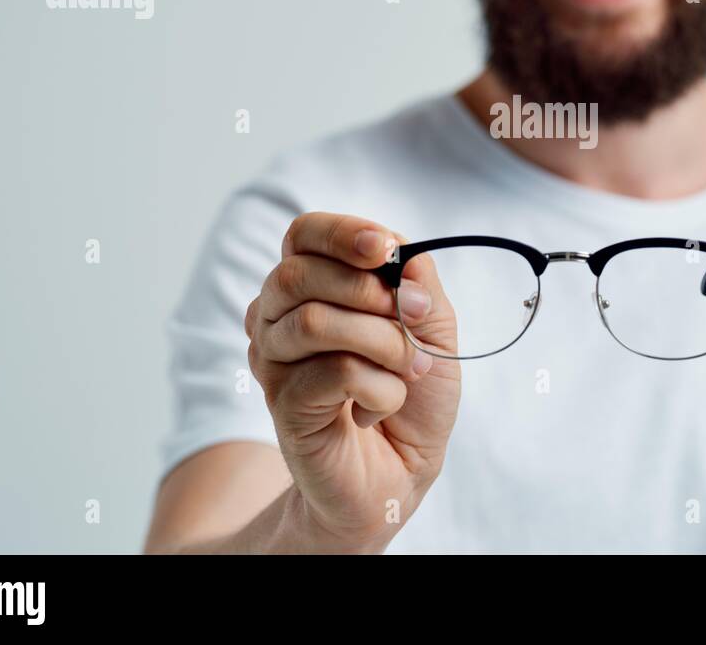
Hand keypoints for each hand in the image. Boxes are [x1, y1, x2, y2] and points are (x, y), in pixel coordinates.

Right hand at [245, 212, 460, 551]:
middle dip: (371, 295)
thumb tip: (401, 254)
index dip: (341, 233)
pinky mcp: (283, 404)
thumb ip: (418, 284)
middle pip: (298, 273)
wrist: (401, 470)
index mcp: (314, 286)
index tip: (385, 249)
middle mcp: (280, 317)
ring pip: (315, 321)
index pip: (303, 234)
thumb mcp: (432, 329)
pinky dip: (380, 389)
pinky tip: (377, 408)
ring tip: (405, 372)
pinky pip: (334, 372)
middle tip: (411, 327)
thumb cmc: (412, 394)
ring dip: (385, 346)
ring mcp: (274, 361)